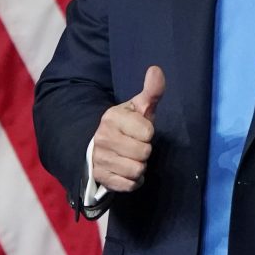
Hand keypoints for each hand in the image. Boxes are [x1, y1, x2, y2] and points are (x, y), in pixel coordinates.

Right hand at [92, 66, 164, 192]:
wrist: (98, 146)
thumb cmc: (126, 125)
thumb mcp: (139, 107)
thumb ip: (151, 91)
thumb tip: (156, 69)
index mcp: (111, 118)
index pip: (147, 132)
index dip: (148, 133)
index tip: (140, 131)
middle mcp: (102, 138)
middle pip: (143, 153)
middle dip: (144, 151)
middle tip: (136, 146)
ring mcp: (99, 159)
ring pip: (136, 170)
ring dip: (139, 167)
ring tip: (131, 158)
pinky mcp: (101, 178)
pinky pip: (129, 185)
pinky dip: (133, 180)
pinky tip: (127, 171)